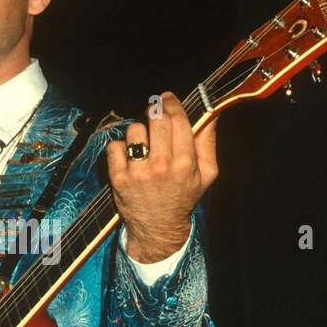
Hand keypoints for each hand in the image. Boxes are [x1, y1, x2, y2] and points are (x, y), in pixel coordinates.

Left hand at [106, 92, 217, 261]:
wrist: (159, 228)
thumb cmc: (184, 196)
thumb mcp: (207, 173)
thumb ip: (208, 141)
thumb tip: (212, 112)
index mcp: (185, 163)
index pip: (177, 119)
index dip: (171, 103)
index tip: (168, 98)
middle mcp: (161, 166)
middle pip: (155, 119)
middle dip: (154, 111)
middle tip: (154, 113)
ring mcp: (138, 173)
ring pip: (133, 130)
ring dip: (138, 132)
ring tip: (143, 145)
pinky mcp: (118, 179)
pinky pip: (114, 146)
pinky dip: (120, 148)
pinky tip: (129, 159)